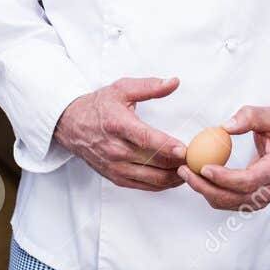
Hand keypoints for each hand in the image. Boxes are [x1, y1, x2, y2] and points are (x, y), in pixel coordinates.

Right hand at [53, 77, 187, 190]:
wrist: (71, 125)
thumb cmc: (98, 106)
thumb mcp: (122, 88)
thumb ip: (149, 86)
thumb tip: (173, 82)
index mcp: (118, 124)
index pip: (144, 138)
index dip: (165, 145)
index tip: (184, 149)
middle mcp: (115, 148)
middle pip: (152, 161)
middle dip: (177, 163)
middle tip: (198, 159)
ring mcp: (115, 166)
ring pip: (151, 178)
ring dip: (173, 177)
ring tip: (191, 170)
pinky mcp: (115, 177)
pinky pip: (144, 186)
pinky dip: (162, 185)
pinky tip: (175, 177)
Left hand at [178, 105, 269, 211]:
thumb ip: (250, 117)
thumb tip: (226, 127)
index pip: (249, 181)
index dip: (225, 178)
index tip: (203, 168)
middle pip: (234, 197)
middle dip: (205, 187)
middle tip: (185, 170)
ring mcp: (261, 199)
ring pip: (228, 203)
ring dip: (204, 190)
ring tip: (186, 172)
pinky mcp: (251, 201)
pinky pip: (227, 202)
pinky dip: (210, 192)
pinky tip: (197, 177)